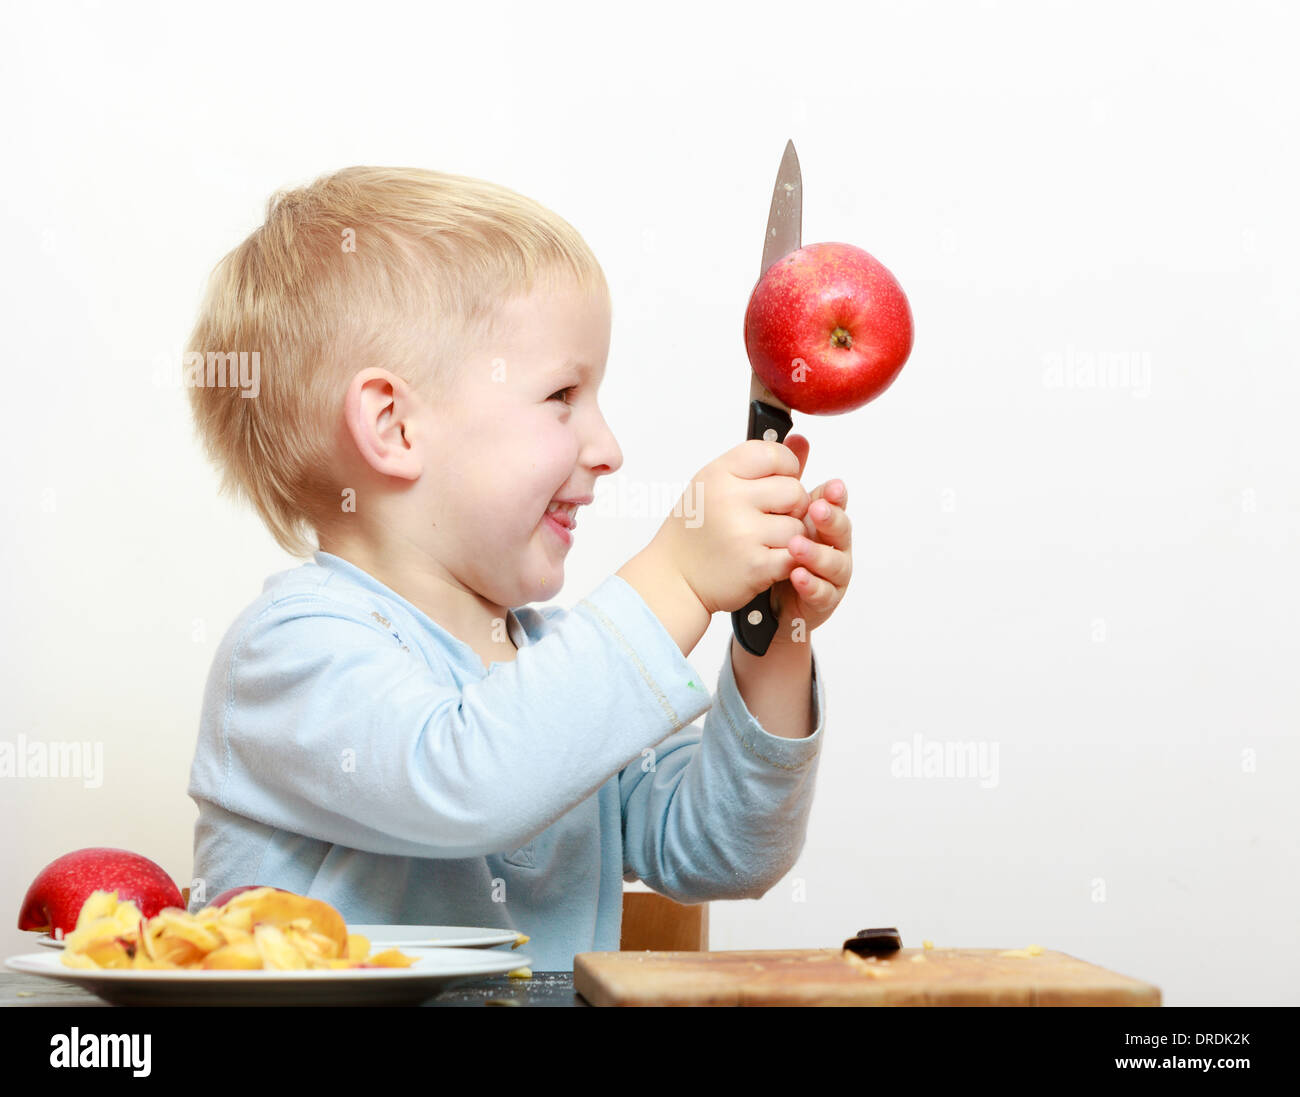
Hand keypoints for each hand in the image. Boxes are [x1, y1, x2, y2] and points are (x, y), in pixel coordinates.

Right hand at [650, 439, 809, 616]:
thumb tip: (802, 440)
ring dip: (789, 537)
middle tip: (773, 517)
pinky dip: (787, 560)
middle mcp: (728, 499)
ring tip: (764, 541)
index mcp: (719, 474)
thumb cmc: (696, 531)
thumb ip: (760, 465)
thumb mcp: (717, 486)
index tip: (780, 481)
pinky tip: (767, 559)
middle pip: (794, 491)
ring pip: (798, 526)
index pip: (774, 454)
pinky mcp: (755, 565)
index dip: (787, 467)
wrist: (672, 578)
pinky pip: (795, 554)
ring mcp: (742, 533)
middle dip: (792, 506)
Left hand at [765, 433, 851, 643]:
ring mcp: (830, 573)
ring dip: (817, 553)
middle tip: (817, 509)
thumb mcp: (777, 512)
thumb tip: (796, 437)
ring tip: (797, 546)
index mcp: (822, 519)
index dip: (834, 495)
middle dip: (831, 518)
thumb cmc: (776, 551)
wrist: (764, 598)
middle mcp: (832, 544)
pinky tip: (797, 576)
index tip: (829, 486)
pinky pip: (821, 592)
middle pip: (840, 529)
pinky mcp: (821, 599)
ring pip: (834, 562)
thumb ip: (788, 479)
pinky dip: (810, 584)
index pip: (833, 502)